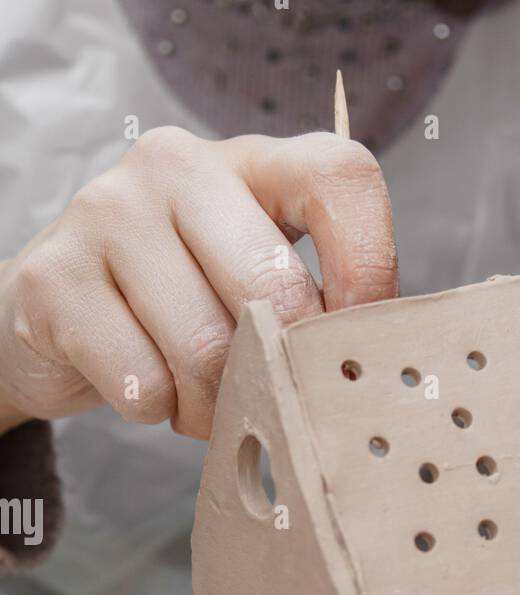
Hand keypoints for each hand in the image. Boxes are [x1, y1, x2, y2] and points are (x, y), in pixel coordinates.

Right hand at [0, 128, 395, 437]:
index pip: (342, 179)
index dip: (368, 267)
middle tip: (268, 394)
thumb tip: (367, 369)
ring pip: (206, 350)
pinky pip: (143, 383)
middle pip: (272, 289)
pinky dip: (159, 411)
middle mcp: (178, 165)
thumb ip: (316, 304)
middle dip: (280, 369)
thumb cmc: (186, 303)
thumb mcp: (259, 281)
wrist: (61, 312)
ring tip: (204, 399)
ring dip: (218, 405)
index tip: (352, 336)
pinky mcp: (55, 280)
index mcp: (252, 161)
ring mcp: (107, 212)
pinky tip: (150, 387)